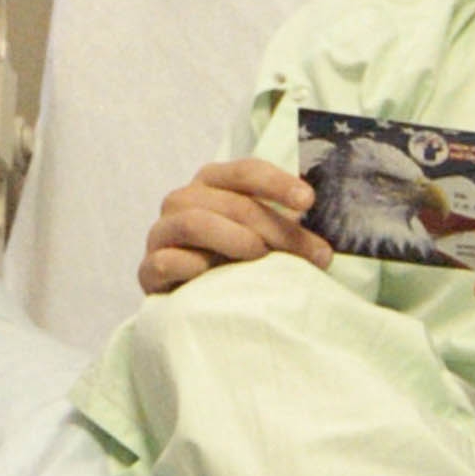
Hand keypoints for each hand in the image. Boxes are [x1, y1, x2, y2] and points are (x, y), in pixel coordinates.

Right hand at [139, 158, 331, 294]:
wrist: (193, 304)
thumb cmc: (235, 264)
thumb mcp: (264, 241)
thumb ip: (287, 231)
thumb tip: (326, 245)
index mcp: (212, 183)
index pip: (245, 171)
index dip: (277, 183)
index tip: (309, 201)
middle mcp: (182, 200)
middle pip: (229, 201)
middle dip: (275, 226)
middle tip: (311, 252)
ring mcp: (161, 234)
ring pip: (193, 221)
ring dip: (233, 237)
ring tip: (261, 256)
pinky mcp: (148, 270)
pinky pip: (165, 261)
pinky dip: (191, 264)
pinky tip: (212, 275)